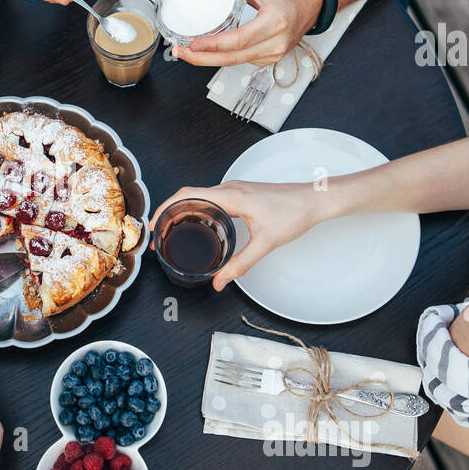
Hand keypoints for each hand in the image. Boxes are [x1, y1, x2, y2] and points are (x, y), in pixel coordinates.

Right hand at [148, 180, 323, 290]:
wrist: (315, 199)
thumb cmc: (294, 213)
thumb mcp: (265, 244)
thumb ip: (240, 265)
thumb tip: (220, 281)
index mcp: (230, 196)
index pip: (186, 196)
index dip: (165, 208)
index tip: (154, 225)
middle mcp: (229, 188)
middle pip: (188, 195)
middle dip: (169, 212)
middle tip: (159, 234)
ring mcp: (235, 189)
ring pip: (199, 196)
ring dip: (183, 210)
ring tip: (173, 230)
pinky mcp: (241, 193)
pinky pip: (210, 198)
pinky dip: (198, 209)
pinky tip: (199, 224)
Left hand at [171, 0, 323, 67]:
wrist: (310, 3)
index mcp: (275, 21)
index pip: (240, 39)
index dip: (215, 45)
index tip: (194, 44)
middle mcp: (276, 42)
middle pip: (233, 58)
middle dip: (203, 58)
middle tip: (180, 51)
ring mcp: (274, 53)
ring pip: (236, 63)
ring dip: (209, 60)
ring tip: (187, 53)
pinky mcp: (270, 59)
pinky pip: (243, 61)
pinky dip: (224, 58)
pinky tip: (208, 54)